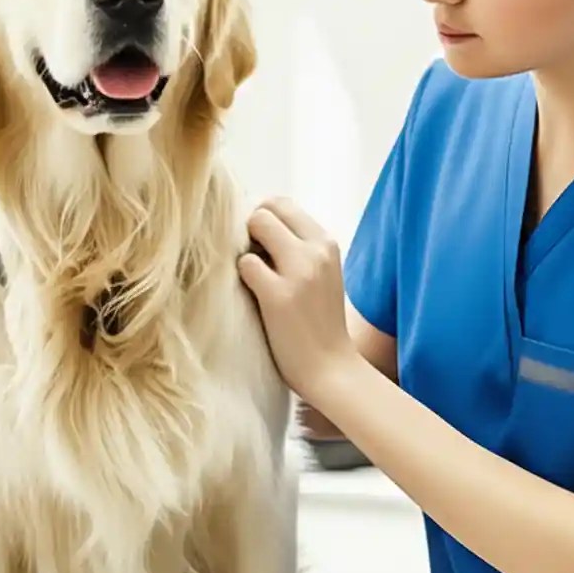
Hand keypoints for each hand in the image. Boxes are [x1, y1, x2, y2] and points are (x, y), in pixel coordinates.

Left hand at [237, 197, 356, 397]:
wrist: (331, 369)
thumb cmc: (319, 323)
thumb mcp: (322, 274)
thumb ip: (300, 248)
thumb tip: (258, 223)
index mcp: (327, 243)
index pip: (284, 203)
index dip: (263, 219)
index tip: (260, 246)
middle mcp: (317, 250)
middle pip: (267, 208)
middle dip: (250, 229)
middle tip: (252, 260)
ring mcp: (300, 271)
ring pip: (256, 225)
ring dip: (245, 249)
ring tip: (253, 278)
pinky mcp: (279, 296)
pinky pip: (245, 264)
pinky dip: (242, 276)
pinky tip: (252, 296)